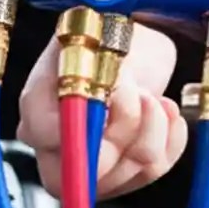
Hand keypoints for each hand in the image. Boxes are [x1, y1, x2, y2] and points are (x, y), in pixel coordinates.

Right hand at [16, 24, 186, 199]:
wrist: (133, 43)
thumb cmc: (108, 35)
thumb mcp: (94, 36)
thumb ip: (89, 63)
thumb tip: (101, 102)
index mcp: (37, 105)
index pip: (44, 134)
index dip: (83, 122)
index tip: (112, 92)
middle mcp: (56, 144)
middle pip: (88, 169)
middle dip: (126, 128)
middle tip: (139, 92)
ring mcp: (91, 164)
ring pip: (129, 172)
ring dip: (153, 128)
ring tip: (152, 96)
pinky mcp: (125, 171)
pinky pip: (154, 171)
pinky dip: (171, 139)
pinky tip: (166, 111)